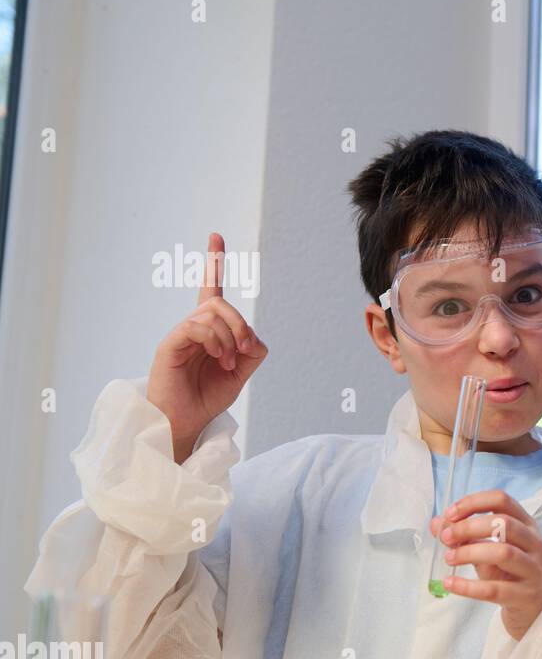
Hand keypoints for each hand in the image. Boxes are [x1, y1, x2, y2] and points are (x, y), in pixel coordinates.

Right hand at [146, 232, 268, 463]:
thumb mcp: (241, 373)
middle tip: (245, 350)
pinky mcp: (170, 344)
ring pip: (212, 313)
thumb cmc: (207, 397)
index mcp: (209, 331)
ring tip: (228, 361)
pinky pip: (196, 326)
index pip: (211, 290)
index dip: (214, 263)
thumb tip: (254, 336)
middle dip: (241, 324)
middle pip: (221, 303)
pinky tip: (218, 357)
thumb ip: (252, 351)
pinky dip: (215, 340)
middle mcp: (193, 327)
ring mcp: (180, 334)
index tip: (216, 236)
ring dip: (230, 336)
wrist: (185, 421)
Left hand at [429, 489, 541, 640]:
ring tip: (449, 558)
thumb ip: (465, 535)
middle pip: (504, 524)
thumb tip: (437, 524)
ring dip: (470, 552)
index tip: (450, 514)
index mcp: (526, 524)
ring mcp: (533, 569)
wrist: (535, 607)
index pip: (502, 500)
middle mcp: (534, 543)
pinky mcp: (524, 595)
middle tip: (446, 538)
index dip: (473, 503)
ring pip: (503, 553)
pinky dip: (468, 586)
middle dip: (469, 527)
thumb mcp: (490, 549)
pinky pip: (494, 589)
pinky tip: (450, 583)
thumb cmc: (511, 572)